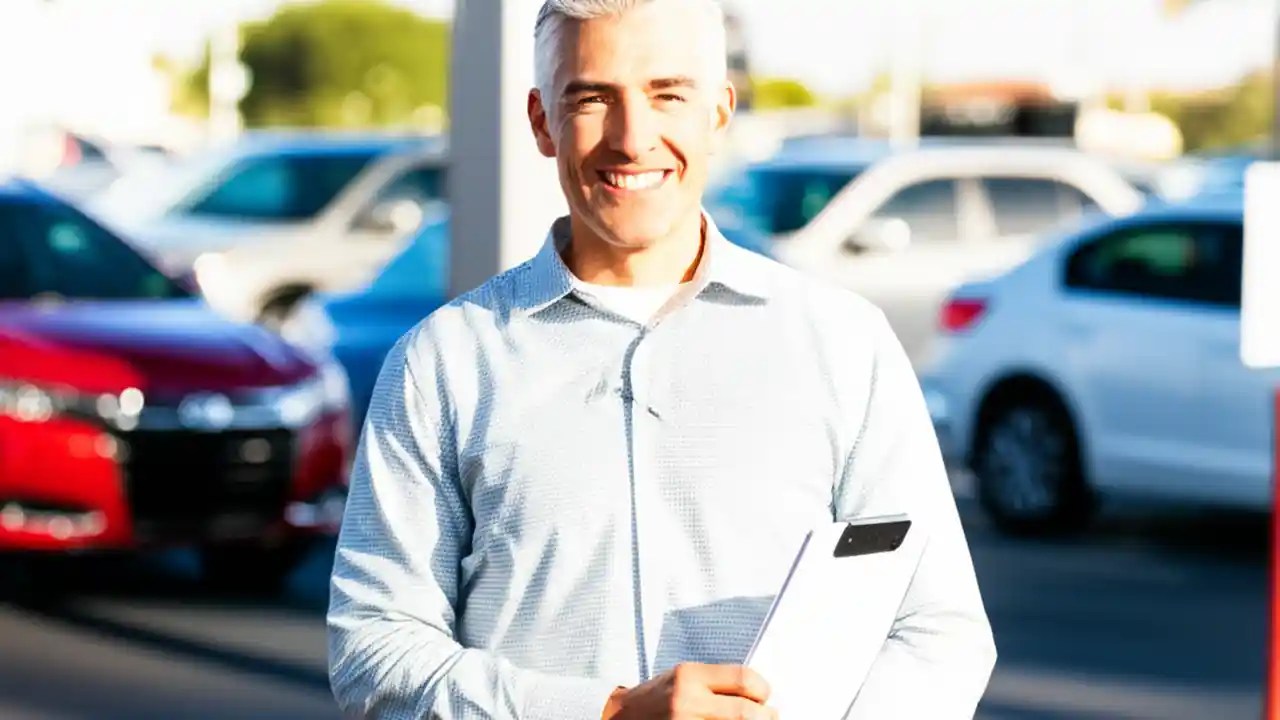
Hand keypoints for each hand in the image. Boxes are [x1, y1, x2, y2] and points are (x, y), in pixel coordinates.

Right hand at [601, 662, 776, 719]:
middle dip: (766, 716)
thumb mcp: (683, 677)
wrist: (620, 717)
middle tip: (770, 716)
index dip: (762, 688)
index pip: (743, 678)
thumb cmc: (657, 696)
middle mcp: (688, 701)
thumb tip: (757, 693)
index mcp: (689, 676)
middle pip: (746, 712)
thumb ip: (715, 681)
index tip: (764, 695)